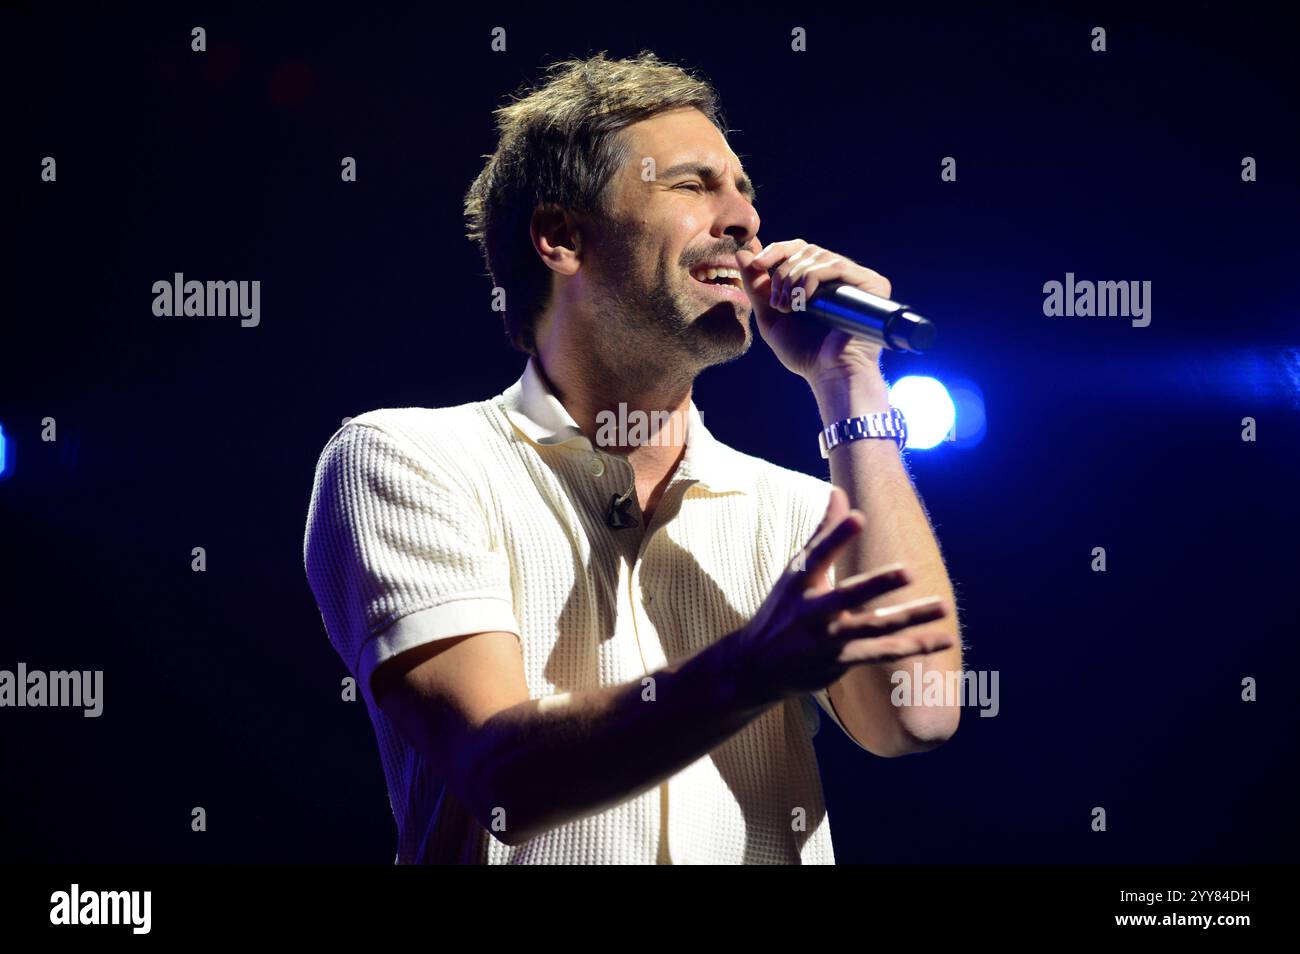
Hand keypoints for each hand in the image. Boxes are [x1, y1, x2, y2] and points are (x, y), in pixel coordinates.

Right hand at [724, 487, 953, 704]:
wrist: (755, 666)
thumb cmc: (782, 608)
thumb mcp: (795, 571)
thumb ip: (823, 532)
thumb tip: (838, 491)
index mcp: (799, 582)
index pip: (818, 555)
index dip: (837, 536)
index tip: (858, 516)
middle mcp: (812, 611)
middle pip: (847, 596)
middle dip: (877, 585)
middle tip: (908, 571)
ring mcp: (827, 640)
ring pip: (875, 628)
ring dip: (910, 618)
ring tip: (943, 606)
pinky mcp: (841, 662)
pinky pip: (884, 653)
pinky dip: (915, 646)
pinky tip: (944, 637)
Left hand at [735, 238, 891, 385]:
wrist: (830, 373)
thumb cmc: (804, 353)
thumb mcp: (771, 317)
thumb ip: (756, 287)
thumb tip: (742, 254)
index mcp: (817, 281)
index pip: (797, 249)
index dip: (776, 251)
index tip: (757, 263)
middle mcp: (837, 277)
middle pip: (806, 248)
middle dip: (783, 270)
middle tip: (777, 301)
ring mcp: (855, 279)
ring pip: (819, 256)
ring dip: (795, 278)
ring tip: (789, 307)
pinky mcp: (871, 284)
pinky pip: (836, 266)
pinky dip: (813, 277)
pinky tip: (805, 299)